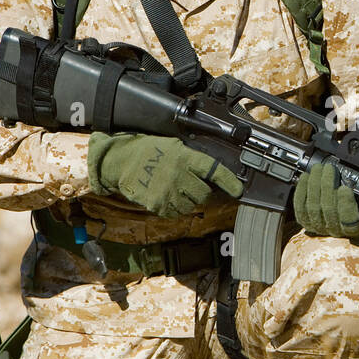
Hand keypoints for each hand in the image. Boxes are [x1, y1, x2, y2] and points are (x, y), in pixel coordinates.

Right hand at [88, 133, 242, 217]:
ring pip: (192, 205)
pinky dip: (174, 207)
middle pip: (204, 193)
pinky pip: (176, 212)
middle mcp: (181, 175)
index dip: (229, 182)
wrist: (121, 161)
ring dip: (188, 201)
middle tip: (191, 185)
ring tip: (176, 189)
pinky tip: (166, 195)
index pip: (215, 171)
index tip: (238, 190)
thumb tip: (210, 173)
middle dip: (201, 191)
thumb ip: (192, 158)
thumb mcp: (174, 146)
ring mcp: (170, 192)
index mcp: (186, 158)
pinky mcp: (160, 205)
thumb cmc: (147, 151)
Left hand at [293, 162, 358, 237]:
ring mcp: (318, 227)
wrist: (338, 216)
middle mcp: (335, 230)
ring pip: (313, 206)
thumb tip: (349, 180)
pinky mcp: (305, 221)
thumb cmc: (353, 206)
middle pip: (328, 209)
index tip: (345, 188)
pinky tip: (306, 177)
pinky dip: (302, 189)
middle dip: (327, 185)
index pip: (350, 221)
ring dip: (314, 183)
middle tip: (329, 168)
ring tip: (318, 169)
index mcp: (354, 228)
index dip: (346, 204)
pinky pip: (300, 206)